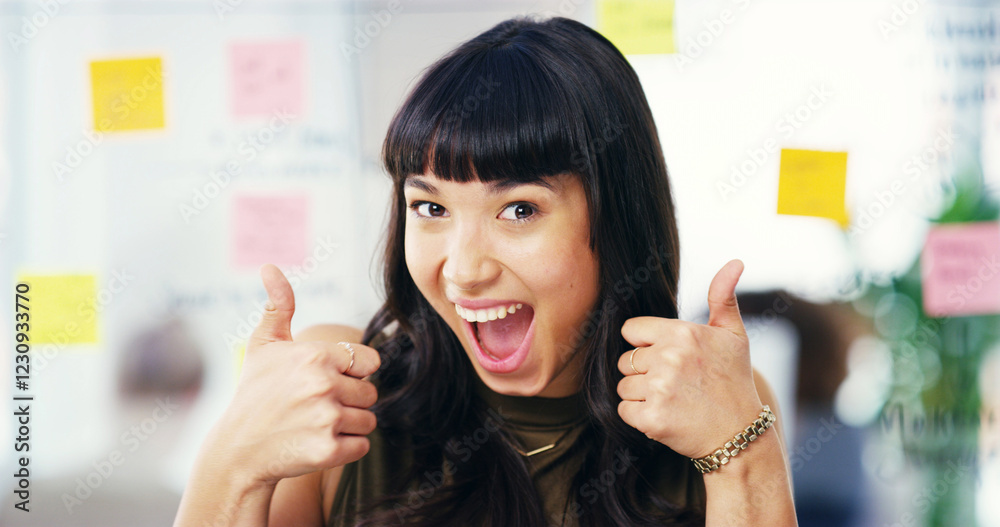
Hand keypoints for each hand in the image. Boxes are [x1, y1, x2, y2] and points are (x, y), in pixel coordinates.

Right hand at [215, 264, 380, 485]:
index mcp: (316, 355)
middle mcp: (324, 384)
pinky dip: (345, 448)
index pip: (369, 362)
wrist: (238, 451)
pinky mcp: (328, 450)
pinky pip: (362, 446)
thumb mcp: (263, 346)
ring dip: (348, 426)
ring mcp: (327, 419)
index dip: (351, 373)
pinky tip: (317, 443)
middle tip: (315, 406)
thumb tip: (270, 267)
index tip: (326, 380)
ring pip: (368, 421)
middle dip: (349, 401)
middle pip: (370, 393)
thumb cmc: (254, 394)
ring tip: (314, 425)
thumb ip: (278, 306)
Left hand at [615, 259, 761, 458]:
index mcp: (682, 333)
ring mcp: (659, 389)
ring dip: (641, 395)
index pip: (631, 331)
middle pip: (626, 360)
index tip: (669, 358)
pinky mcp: (652, 419)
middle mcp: (668, 358)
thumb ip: (723, 297)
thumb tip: (735, 261)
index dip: (646, 345)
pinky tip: (666, 416)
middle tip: (675, 384)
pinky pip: (624, 410)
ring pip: (623, 386)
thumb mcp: (734, 335)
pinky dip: (639, 416)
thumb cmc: (733, 381)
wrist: (740, 435)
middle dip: (644, 372)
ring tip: (672, 400)